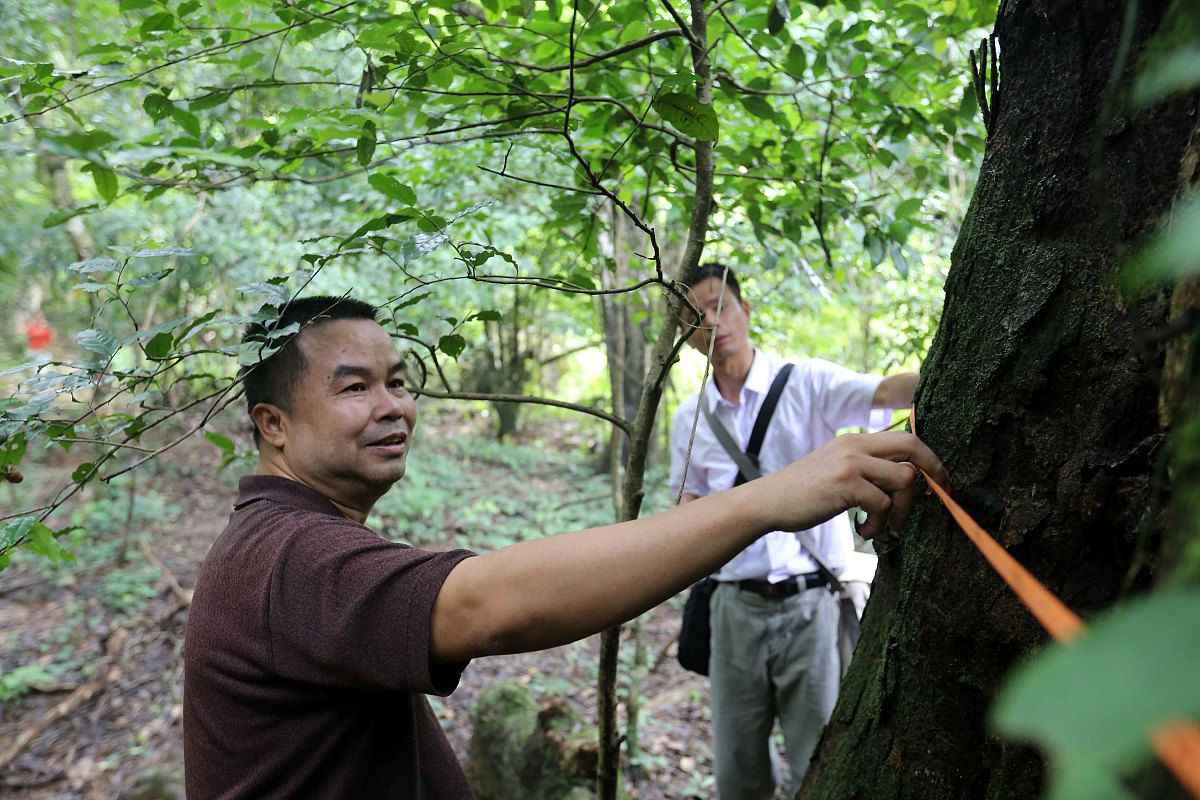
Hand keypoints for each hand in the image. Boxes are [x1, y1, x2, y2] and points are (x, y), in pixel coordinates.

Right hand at [751, 431, 947, 538]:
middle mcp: (856, 446)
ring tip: (883, 526)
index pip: (907, 438)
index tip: (938, 482)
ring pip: (904, 479)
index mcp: (856, 440)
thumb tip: (908, 481)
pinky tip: (864, 530)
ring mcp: (850, 463)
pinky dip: (880, 524)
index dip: (930, 459)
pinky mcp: (845, 484)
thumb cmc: (804, 492)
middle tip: (939, 497)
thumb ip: (868, 469)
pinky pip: (883, 503)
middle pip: (913, 447)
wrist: (768, 501)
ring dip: (903, 510)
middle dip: (934, 472)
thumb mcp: (838, 470)